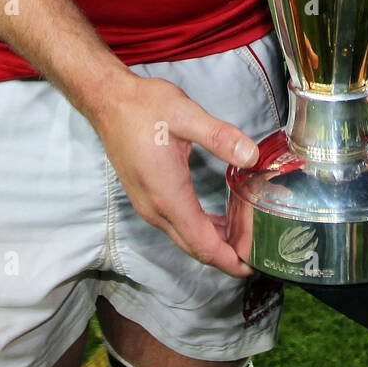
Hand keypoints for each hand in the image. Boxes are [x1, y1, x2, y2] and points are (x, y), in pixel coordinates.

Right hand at [95, 72, 260, 277]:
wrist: (108, 101)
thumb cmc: (143, 108)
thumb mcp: (186, 115)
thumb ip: (219, 136)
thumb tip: (251, 156)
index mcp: (167, 196)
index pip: (203, 244)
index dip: (230, 259)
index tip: (254, 265)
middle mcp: (155, 209)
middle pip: (195, 247)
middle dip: (227, 254)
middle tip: (259, 248)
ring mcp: (148, 205)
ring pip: (186, 237)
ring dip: (215, 241)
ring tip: (246, 233)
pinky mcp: (147, 197)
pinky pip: (177, 225)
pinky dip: (202, 229)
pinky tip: (220, 218)